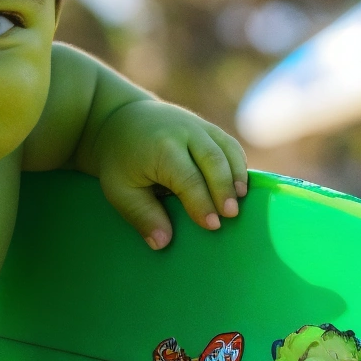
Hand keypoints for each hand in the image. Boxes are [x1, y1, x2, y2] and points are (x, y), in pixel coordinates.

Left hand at [92, 100, 248, 249]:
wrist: (121, 118)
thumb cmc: (120, 160)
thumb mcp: (119, 190)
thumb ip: (141, 215)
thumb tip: (162, 243)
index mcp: (162, 148)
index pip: (188, 179)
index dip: (202, 203)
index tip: (212, 226)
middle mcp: (184, 131)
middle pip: (213, 161)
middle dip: (224, 189)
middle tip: (231, 215)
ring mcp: (198, 125)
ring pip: (226, 149)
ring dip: (237, 176)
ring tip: (241, 201)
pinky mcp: (206, 126)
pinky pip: (228, 144)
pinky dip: (238, 164)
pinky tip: (239, 186)